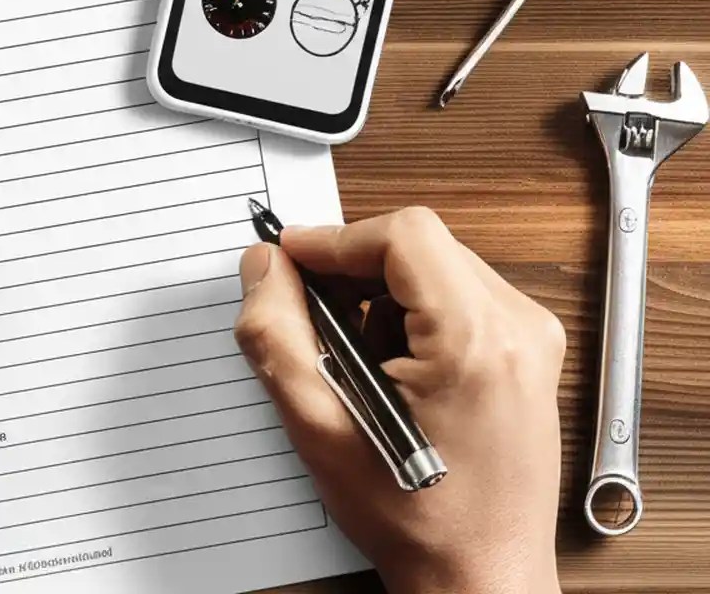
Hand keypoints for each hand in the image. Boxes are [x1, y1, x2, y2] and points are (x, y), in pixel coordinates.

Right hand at [235, 208, 565, 593]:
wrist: (479, 575)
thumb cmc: (417, 519)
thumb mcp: (320, 428)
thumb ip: (277, 336)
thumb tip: (265, 269)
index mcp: (477, 341)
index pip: (403, 235)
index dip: (335, 240)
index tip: (290, 260)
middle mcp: (519, 329)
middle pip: (419, 246)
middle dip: (353, 271)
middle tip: (310, 316)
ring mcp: (531, 339)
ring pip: (436, 268)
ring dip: (380, 298)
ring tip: (356, 363)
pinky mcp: (527, 352)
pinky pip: (458, 297)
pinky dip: (410, 317)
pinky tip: (388, 372)